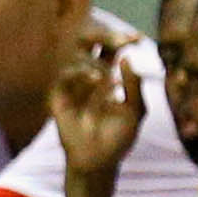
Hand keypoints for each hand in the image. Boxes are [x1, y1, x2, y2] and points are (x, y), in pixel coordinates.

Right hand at [48, 42, 145, 177]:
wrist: (99, 160)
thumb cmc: (119, 137)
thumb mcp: (136, 110)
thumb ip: (134, 85)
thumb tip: (126, 58)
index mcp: (106, 75)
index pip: (111, 49)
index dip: (122, 40)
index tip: (138, 39)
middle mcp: (88, 75)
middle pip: (90, 44)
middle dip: (105, 36)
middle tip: (121, 40)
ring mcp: (72, 84)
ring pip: (79, 57)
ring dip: (98, 62)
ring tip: (111, 77)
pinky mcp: (59, 96)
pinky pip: (65, 75)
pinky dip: (81, 73)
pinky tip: (96, 79)